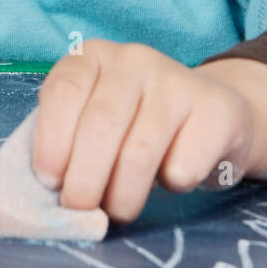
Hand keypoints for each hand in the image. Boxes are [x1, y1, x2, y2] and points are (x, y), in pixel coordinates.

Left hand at [31, 39, 255, 223]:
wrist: (211, 117)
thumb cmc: (134, 126)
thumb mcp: (92, 120)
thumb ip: (67, 141)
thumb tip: (49, 187)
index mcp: (92, 56)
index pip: (64, 91)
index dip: (52, 141)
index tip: (50, 181)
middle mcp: (133, 59)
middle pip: (100, 125)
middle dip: (84, 182)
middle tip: (82, 212)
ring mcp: (177, 80)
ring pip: (139, 152)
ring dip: (123, 196)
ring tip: (120, 209)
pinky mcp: (217, 109)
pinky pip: (184, 167)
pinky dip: (172, 186)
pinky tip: (172, 178)